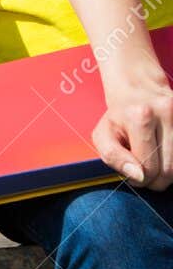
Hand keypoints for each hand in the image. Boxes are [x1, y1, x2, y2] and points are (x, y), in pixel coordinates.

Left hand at [93, 59, 172, 188]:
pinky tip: (165, 156)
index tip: (135, 175)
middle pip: (169, 170)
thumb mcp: (103, 134)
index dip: (140, 179)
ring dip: (169, 174)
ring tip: (156, 166)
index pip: (148, 167)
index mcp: (140, 116)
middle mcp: (166, 112)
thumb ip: (114, 157)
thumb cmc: (119, 117)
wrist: (137, 88)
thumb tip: (138, 176)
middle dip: (157, 180)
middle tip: (147, 176)